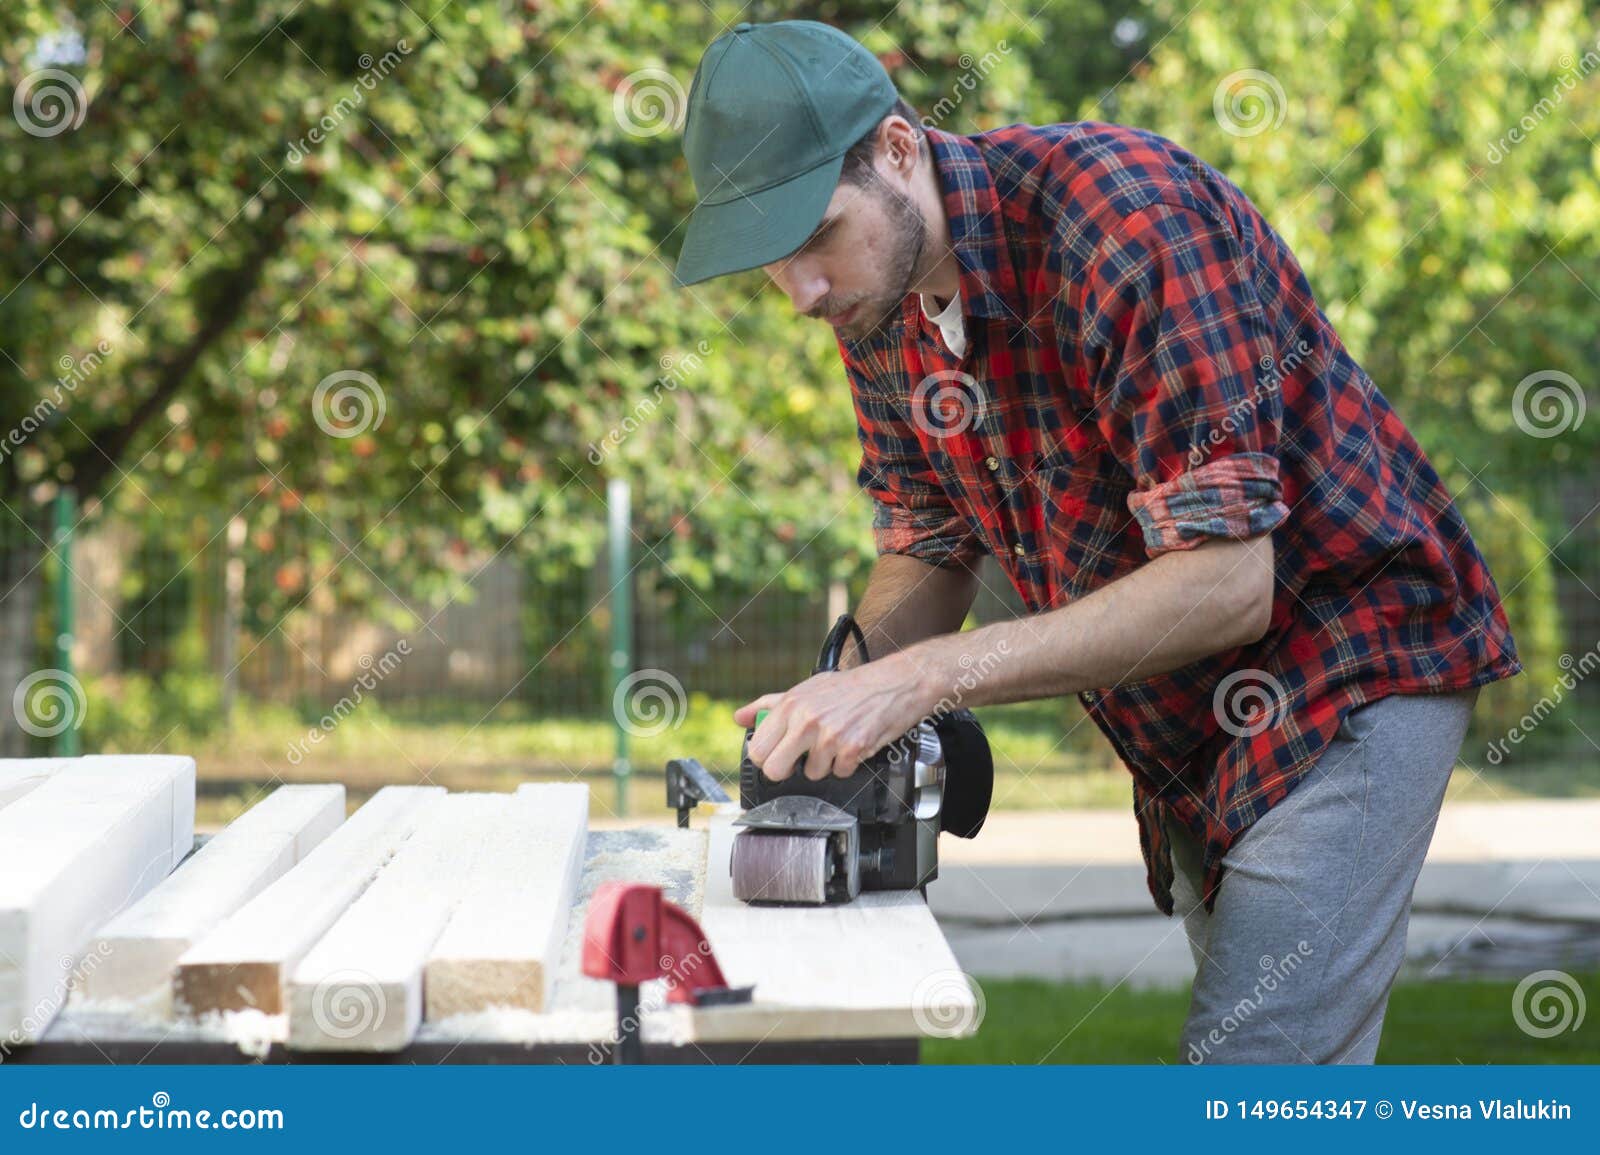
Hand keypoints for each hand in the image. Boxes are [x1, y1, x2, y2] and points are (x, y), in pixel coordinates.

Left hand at [733, 653, 933, 781]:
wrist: (894, 682)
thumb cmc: (851, 686)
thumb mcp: (806, 688)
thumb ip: (770, 704)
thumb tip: (741, 717)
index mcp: (791, 705)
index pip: (758, 748)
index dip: (765, 758)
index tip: (775, 756)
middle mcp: (806, 720)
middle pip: (775, 770)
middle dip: (786, 771)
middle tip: (800, 759)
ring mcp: (829, 737)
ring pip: (811, 774)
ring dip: (824, 764)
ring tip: (836, 742)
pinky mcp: (852, 749)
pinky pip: (839, 773)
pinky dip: (847, 765)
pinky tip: (852, 745)